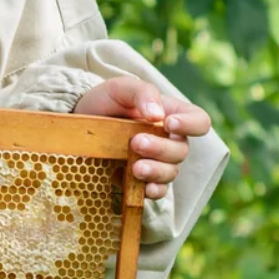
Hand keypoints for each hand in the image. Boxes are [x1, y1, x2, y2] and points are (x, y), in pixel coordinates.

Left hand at [73, 76, 211, 200]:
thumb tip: (157, 115)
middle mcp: (169, 140)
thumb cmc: (106, 101)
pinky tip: (144, 188)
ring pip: (171, 171)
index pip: (199, 121)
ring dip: (156, 171)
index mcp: (172, 114)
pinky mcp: (143, 178)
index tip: (169, 123)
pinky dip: (154, 191)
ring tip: (135, 167)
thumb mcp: (120, 88)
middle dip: (161, 148)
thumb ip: (142, 93)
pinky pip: (158, 190)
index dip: (190, 125)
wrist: (79, 120)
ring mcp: (157, 161)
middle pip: (182, 150)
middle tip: (136, 142)